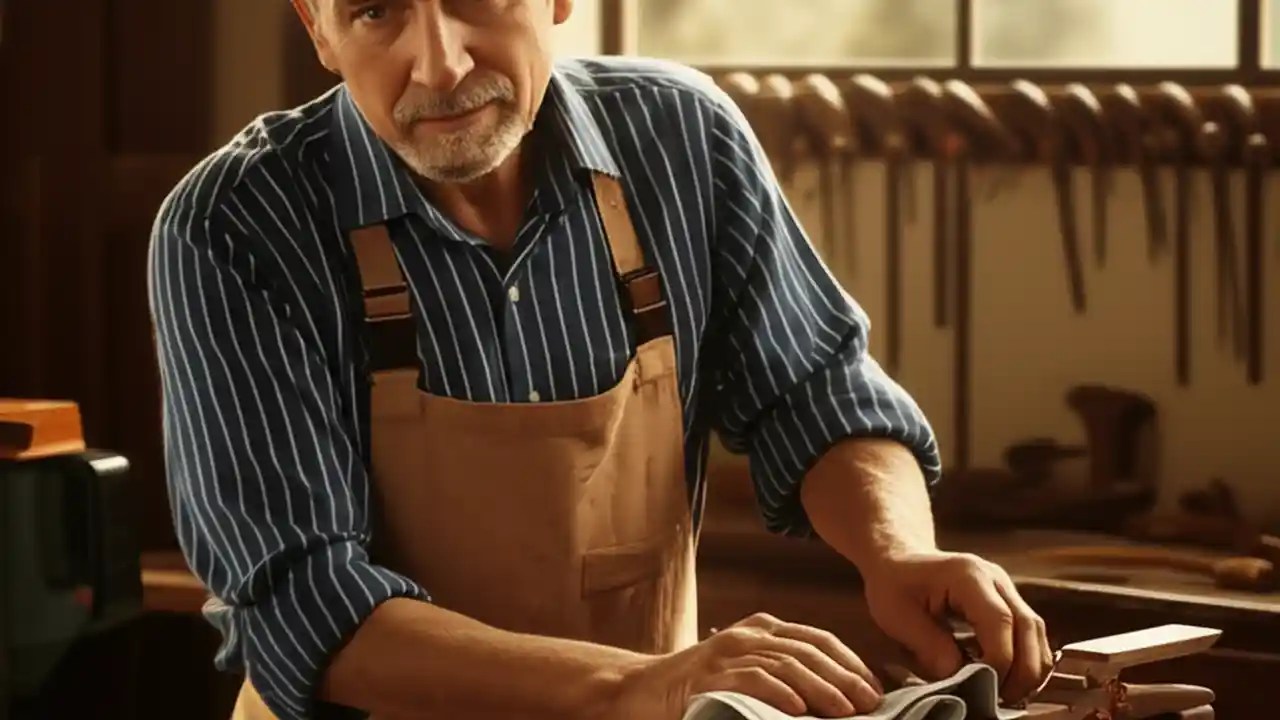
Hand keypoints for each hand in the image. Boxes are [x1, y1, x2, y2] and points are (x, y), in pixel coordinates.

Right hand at [611, 612, 884, 718]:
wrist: (640, 692)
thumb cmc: (699, 690)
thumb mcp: (747, 674)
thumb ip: (785, 677)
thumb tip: (839, 700)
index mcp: (762, 629)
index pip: (818, 639)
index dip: (851, 662)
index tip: (876, 689)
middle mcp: (748, 634)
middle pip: (809, 650)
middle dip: (845, 677)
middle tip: (870, 703)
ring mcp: (728, 651)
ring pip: (786, 664)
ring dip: (821, 689)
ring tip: (845, 711)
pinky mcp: (710, 675)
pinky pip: (752, 679)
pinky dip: (779, 694)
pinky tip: (799, 711)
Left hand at [860, 551, 1053, 704]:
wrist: (899, 559)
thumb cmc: (893, 584)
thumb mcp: (897, 616)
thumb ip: (929, 646)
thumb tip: (959, 676)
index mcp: (967, 576)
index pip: (1000, 620)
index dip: (999, 659)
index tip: (985, 687)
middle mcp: (995, 578)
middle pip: (1028, 626)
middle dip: (1022, 670)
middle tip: (1002, 700)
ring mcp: (1005, 588)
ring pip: (1035, 631)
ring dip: (1029, 668)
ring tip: (1006, 695)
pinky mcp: (1007, 602)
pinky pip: (1029, 633)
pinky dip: (1025, 660)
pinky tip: (1008, 681)